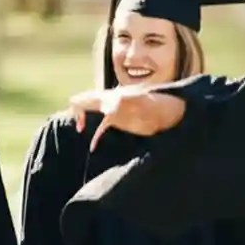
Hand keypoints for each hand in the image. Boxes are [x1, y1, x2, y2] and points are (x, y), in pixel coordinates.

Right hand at [69, 86, 186, 151]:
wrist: (167, 113)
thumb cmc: (154, 105)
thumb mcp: (138, 102)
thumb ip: (122, 103)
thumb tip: (106, 110)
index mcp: (108, 96)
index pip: (83, 100)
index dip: (77, 111)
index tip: (82, 126)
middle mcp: (107, 103)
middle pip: (83, 106)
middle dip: (77, 116)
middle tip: (80, 129)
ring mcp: (112, 113)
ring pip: (90, 117)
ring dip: (85, 125)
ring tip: (82, 136)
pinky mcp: (119, 123)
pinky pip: (101, 129)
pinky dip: (95, 137)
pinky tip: (93, 147)